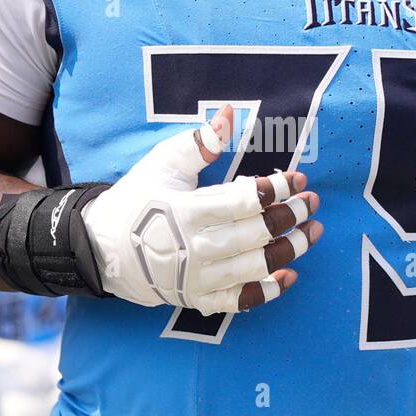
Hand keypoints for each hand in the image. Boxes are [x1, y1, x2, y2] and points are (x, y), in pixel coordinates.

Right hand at [82, 105, 321, 314]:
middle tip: (312, 202)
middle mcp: (195, 249)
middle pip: (257, 234)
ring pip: (256, 267)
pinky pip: (240, 301)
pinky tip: (289, 275)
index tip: (297, 178)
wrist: (103, 248)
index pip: (245, 201)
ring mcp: (197, 279)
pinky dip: (268, 291)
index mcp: (187, 211)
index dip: (277, 188)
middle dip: (291, 216)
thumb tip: (229, 114)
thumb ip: (199, 142)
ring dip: (291, 250)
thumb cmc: (137, 199)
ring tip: (312, 233)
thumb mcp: (163, 163)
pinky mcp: (197, 298)